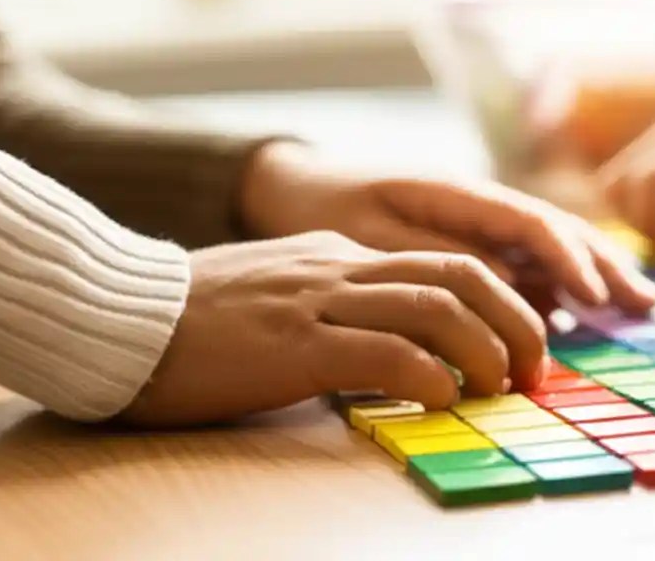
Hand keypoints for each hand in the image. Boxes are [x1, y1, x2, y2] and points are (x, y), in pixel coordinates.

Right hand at [120, 232, 547, 426]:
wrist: (120, 318)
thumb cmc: (192, 320)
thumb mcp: (277, 291)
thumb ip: (331, 301)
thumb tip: (386, 340)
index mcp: (336, 255)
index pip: (443, 264)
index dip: (498, 303)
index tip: (518, 348)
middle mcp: (337, 267)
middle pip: (458, 276)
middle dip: (515, 321)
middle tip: (533, 372)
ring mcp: (316, 300)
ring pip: (435, 307)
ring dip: (485, 350)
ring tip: (500, 390)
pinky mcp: (292, 344)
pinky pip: (383, 350)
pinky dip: (428, 374)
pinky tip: (441, 399)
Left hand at [240, 143, 654, 312]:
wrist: (293, 188)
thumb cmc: (325, 207)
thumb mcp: (368, 235)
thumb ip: (432, 257)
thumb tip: (499, 284)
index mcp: (455, 193)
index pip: (528, 222)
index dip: (567, 258)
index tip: (598, 297)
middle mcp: (475, 204)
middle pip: (554, 231)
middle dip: (604, 264)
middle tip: (648, 304)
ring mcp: (474, 222)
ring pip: (546, 248)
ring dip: (593, 274)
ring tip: (637, 306)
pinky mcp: (466, 242)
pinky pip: (522, 264)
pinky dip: (556, 286)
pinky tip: (579, 314)